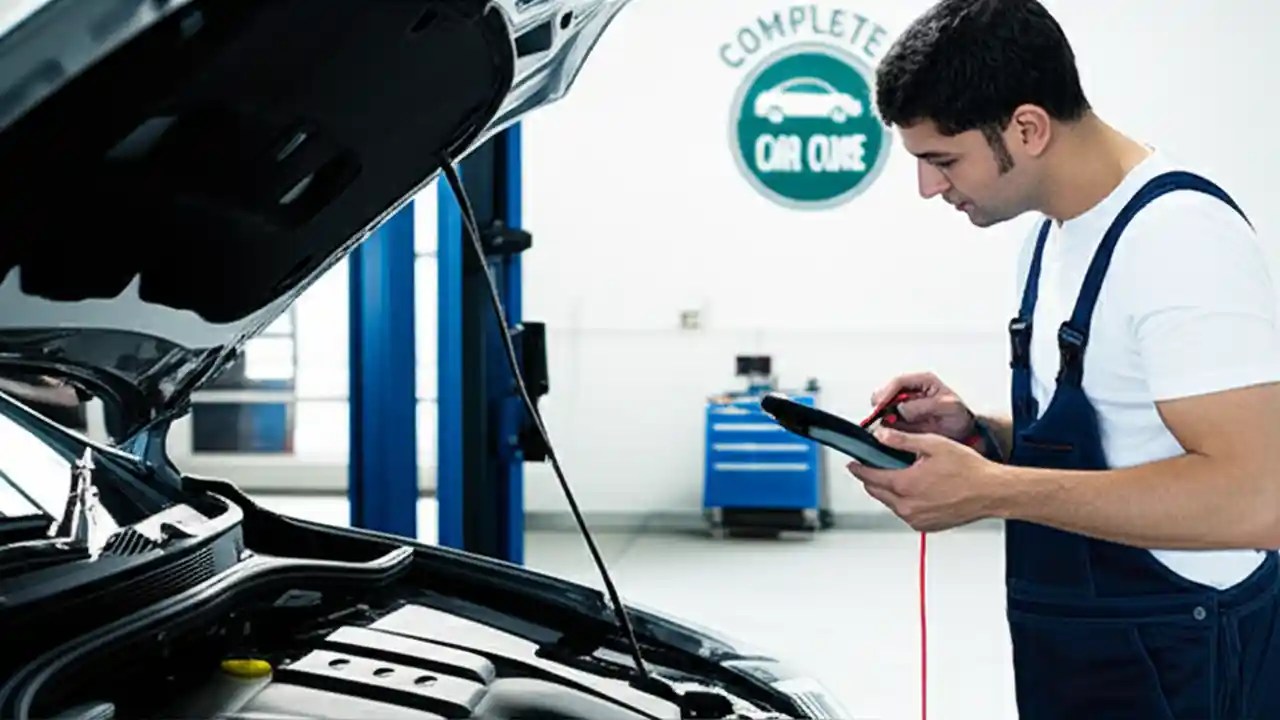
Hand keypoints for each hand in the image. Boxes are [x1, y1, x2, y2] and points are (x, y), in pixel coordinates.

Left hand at [846, 427, 1004, 531]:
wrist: (991, 492)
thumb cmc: (969, 470)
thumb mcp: (932, 445)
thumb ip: (902, 441)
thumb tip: (881, 436)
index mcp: (905, 484)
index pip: (870, 476)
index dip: (858, 468)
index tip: (852, 463)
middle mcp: (907, 506)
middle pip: (876, 491)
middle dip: (871, 478)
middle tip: (874, 465)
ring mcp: (916, 518)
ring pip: (890, 503)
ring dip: (888, 490)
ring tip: (901, 475)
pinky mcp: (926, 526)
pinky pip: (905, 513)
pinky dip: (903, 502)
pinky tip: (916, 490)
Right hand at [872, 371, 974, 440]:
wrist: (964, 433)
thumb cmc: (959, 416)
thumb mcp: (946, 407)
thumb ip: (924, 406)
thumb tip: (902, 409)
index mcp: (923, 381)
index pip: (899, 382)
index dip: (887, 392)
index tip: (879, 404)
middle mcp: (911, 391)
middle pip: (886, 393)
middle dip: (880, 406)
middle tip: (877, 418)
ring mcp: (905, 405)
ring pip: (884, 408)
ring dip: (881, 418)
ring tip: (883, 427)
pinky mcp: (902, 419)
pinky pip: (887, 421)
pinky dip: (885, 427)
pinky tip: (888, 432)